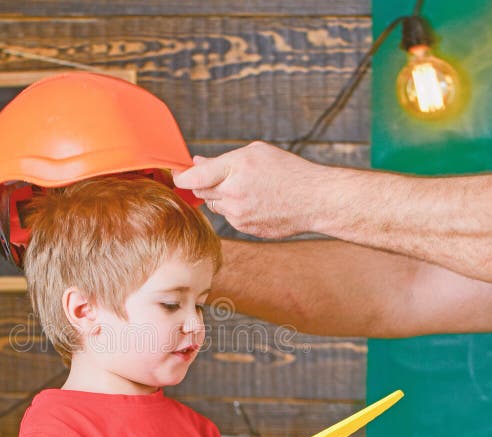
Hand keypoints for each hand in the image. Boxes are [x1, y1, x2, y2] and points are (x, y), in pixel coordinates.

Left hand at [172, 141, 323, 237]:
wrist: (314, 200)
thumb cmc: (287, 171)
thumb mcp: (256, 153)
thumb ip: (222, 159)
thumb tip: (196, 162)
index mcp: (235, 169)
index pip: (194, 177)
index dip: (181, 177)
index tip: (177, 175)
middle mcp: (233, 193)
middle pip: (201, 191)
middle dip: (202, 184)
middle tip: (211, 177)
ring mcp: (238, 215)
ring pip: (215, 205)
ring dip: (221, 197)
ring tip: (246, 188)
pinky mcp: (245, 228)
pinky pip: (230, 218)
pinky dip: (235, 210)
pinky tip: (256, 202)